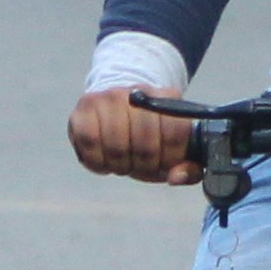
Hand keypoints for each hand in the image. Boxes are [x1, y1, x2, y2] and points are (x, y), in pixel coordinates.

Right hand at [69, 86, 200, 184]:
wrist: (116, 104)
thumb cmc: (148, 134)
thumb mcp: (173, 147)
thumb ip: (187, 167)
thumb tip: (175, 178)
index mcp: (167, 97)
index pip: (175, 134)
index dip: (170, 158)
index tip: (164, 163)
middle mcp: (137, 91)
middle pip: (145, 145)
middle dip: (145, 166)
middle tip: (142, 167)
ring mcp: (108, 97)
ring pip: (117, 148)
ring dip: (122, 166)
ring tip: (124, 163)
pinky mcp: (83, 110)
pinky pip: (90, 146)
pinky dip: (98, 163)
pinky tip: (105, 161)